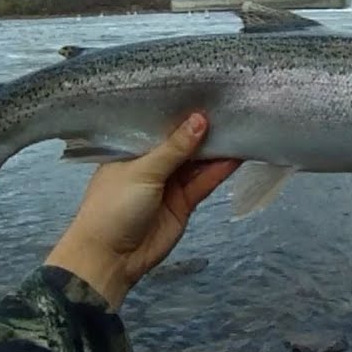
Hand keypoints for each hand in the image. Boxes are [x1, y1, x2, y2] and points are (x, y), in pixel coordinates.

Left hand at [46, 113, 240, 308]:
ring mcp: (168, 184)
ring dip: (215, 150)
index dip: (179, 112)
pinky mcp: (183, 203)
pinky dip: (218, 171)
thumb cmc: (114, 206)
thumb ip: (174, 148)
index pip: (159, 126)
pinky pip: (203, 183)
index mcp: (132, 150)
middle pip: (182, 144)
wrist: (111, 258)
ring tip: (239, 127)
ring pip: (196, 163)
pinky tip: (236, 155)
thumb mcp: (143, 171)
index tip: (203, 93)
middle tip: (229, 108)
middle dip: (202, 130)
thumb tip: (200, 119)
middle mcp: (151, 164)